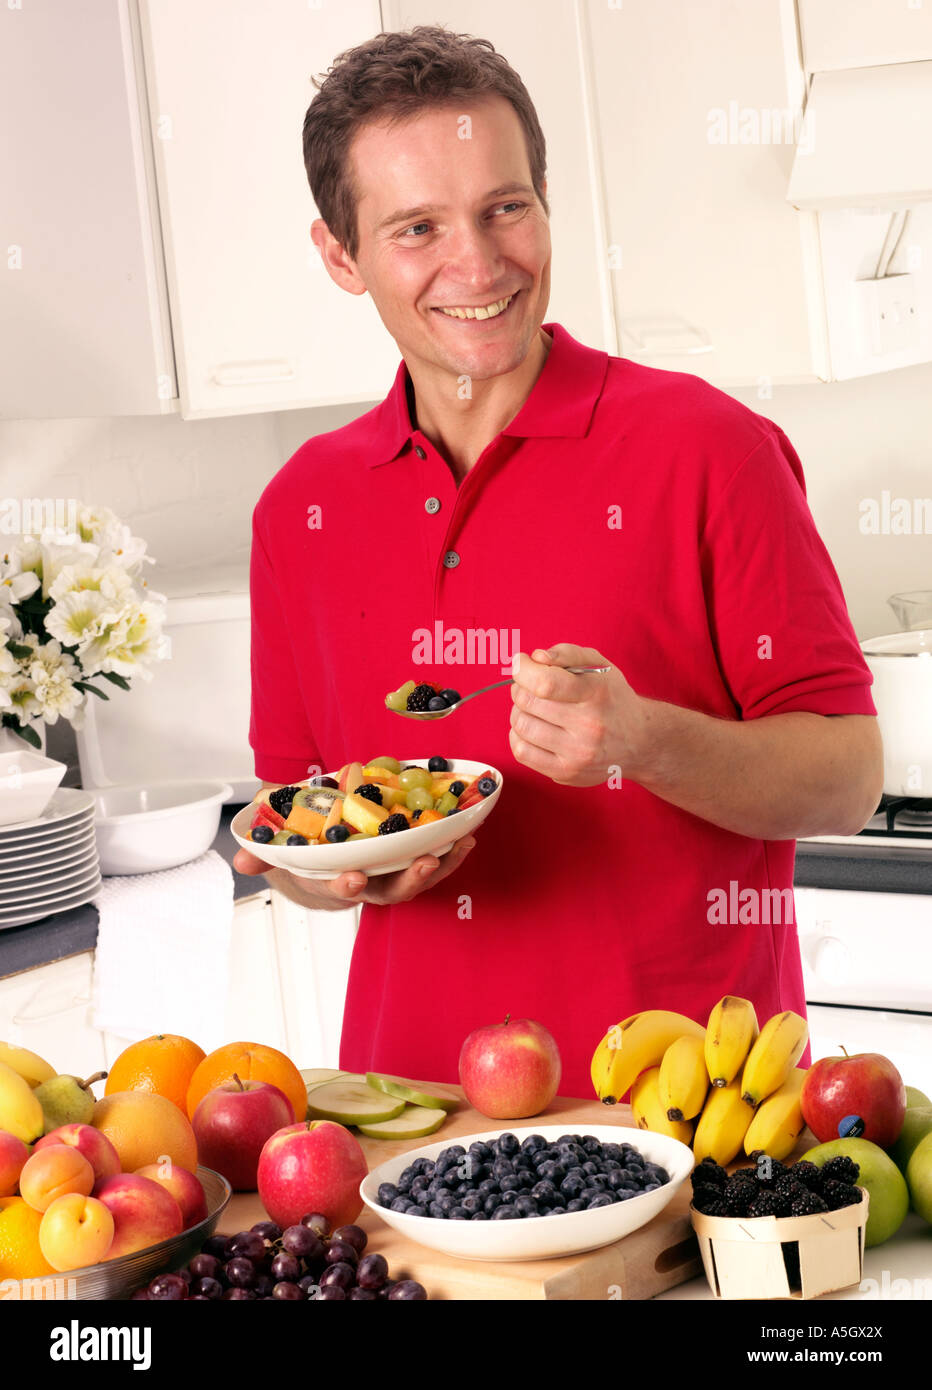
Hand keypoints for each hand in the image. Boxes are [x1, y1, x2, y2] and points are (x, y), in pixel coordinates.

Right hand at [232, 834, 476, 908]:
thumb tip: (243, 860)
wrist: (319, 848)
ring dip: (440, 865)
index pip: (339, 888)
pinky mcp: (407, 860)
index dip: (345, 886)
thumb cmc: (300, 844)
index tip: (352, 878)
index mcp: (333, 879)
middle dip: (409, 879)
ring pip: (417, 878)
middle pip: (390, 890)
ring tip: (460, 844)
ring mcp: (389, 874)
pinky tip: (468, 834)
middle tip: (426, 862)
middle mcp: (367, 882)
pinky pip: (433, 859)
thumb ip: (261, 852)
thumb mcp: (276, 844)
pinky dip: (451, 850)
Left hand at [509, 643, 649, 786]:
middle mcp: (588, 727)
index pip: (545, 684)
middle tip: (530, 686)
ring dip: (519, 711)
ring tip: (533, 708)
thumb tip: (536, 658)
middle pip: (528, 703)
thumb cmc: (612, 698)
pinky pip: (522, 752)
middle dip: (521, 688)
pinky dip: (518, 735)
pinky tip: (533, 727)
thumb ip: (567, 653)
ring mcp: (576, 754)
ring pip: (521, 726)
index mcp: (596, 695)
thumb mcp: (600, 666)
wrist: (640, 742)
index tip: (521, 664)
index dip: (523, 670)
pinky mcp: (566, 773)